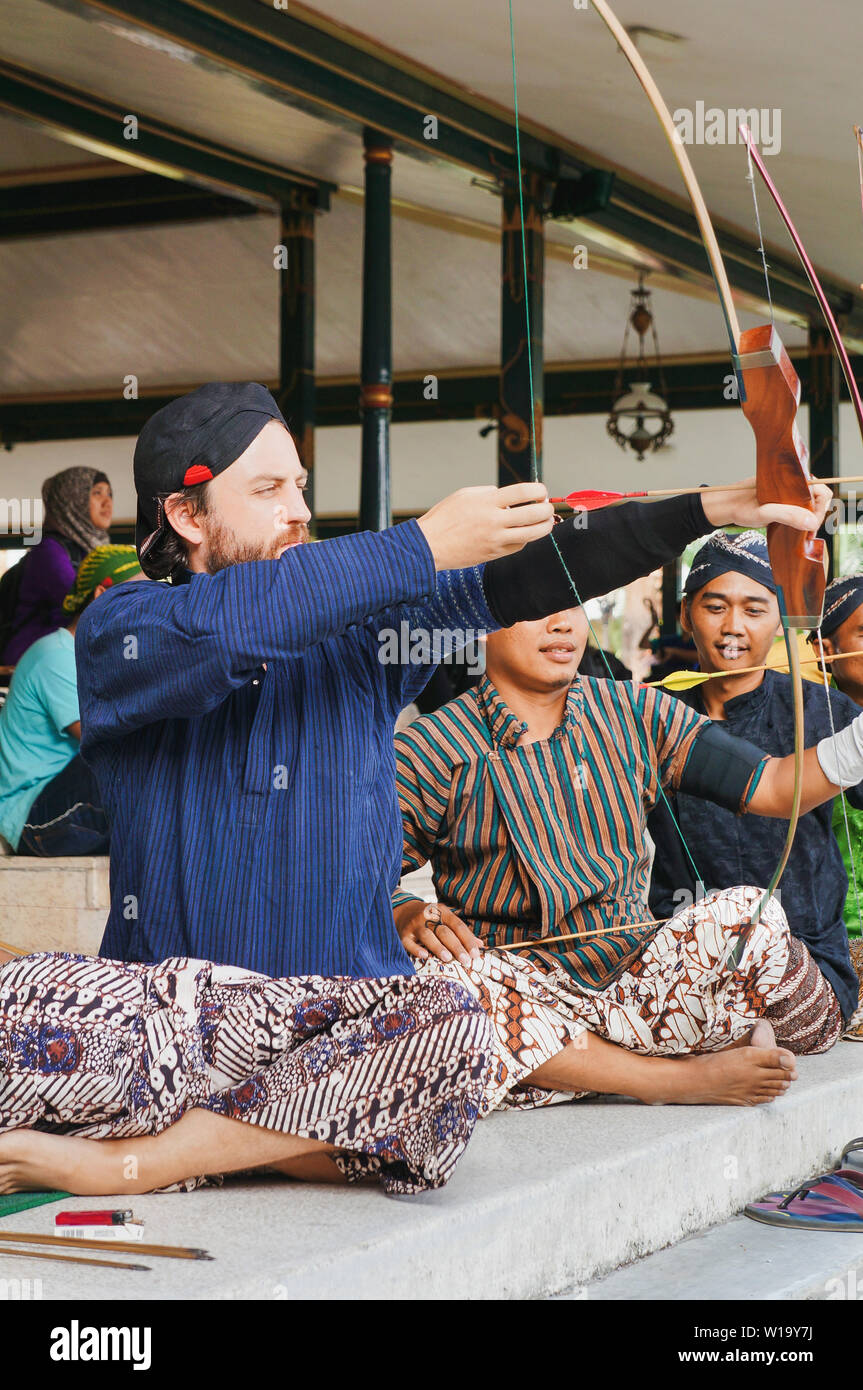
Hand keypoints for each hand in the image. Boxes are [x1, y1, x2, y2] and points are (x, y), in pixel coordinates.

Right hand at [394, 899, 483, 965]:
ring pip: (428, 935)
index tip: (475, 954)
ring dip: (438, 947)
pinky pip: (409, 943)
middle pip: (444, 931)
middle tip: (465, 960)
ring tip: (448, 959)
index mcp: (441, 912)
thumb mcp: (444, 920)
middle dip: (456, 946)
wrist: (402, 911)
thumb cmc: (429, 920)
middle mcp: (428, 916)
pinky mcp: (403, 934)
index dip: (467, 939)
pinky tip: (425, 956)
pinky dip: (417, 949)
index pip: (457, 925)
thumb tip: (480, 945)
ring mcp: (414, 925)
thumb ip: (461, 932)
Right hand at [417, 483, 553, 570]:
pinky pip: (518, 546)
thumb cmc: (444, 518)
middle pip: (534, 514)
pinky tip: (523, 533)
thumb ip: (489, 493)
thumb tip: (509, 497)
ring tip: (546, 521)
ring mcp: (496, 540)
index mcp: (487, 502)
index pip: (524, 493)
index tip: (541, 492)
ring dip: (544, 526)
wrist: (430, 545)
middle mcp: (494, 521)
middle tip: (548, 507)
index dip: (539, 491)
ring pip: (532, 534)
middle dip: (547, 509)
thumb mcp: (465, 495)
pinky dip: (525, 539)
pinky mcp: (495, 554)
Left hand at [701, 477, 830, 532]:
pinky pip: (799, 508)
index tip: (811, 526)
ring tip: (800, 533)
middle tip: (806, 533)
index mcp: (792, 479)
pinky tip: (793, 529)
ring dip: (808, 519)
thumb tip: (812, 522)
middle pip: (818, 499)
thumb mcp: (764, 513)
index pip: (822, 491)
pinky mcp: (782, 500)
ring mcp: (788, 492)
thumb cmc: (740, 507)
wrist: (723, 507)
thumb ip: (787, 515)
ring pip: (809, 505)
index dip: (821, 509)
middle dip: (816, 516)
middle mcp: (793, 483)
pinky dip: (800, 519)